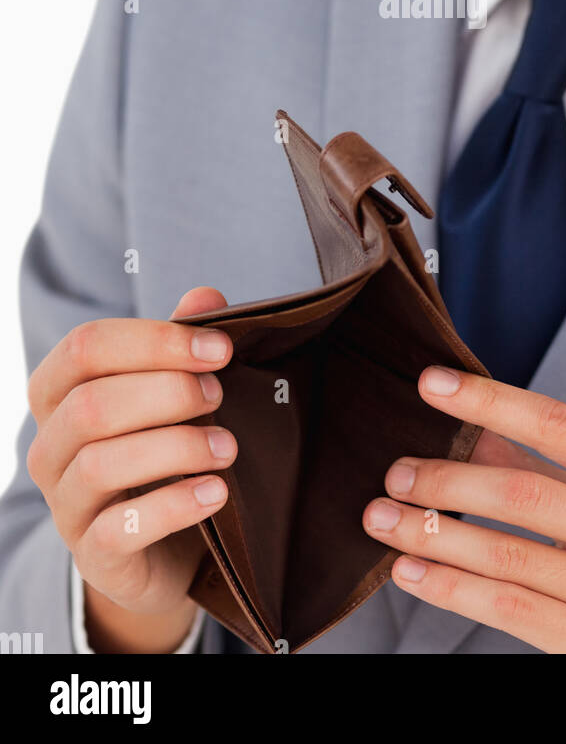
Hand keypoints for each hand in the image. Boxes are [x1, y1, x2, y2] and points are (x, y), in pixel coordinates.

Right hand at [26, 288, 235, 650]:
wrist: (164, 545)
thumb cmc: (163, 451)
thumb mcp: (172, 391)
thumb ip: (182, 343)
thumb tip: (206, 298)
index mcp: (59, 393)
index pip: (85, 347)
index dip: (155, 341)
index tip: (219, 348)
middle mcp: (49, 447)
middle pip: (91, 404)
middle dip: (167, 393)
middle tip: (219, 395)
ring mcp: (65, 504)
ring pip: (100, 464)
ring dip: (176, 448)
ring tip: (228, 447)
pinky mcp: (93, 554)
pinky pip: (120, 530)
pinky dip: (174, 506)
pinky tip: (216, 491)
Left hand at [363, 368, 565, 653]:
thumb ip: (557, 468)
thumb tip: (475, 430)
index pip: (561, 425)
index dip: (491, 400)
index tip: (434, 384)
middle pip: (524, 496)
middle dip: (446, 481)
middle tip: (397, 472)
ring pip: (505, 556)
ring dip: (432, 534)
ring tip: (385, 519)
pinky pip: (508, 609)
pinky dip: (450, 588)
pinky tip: (413, 569)